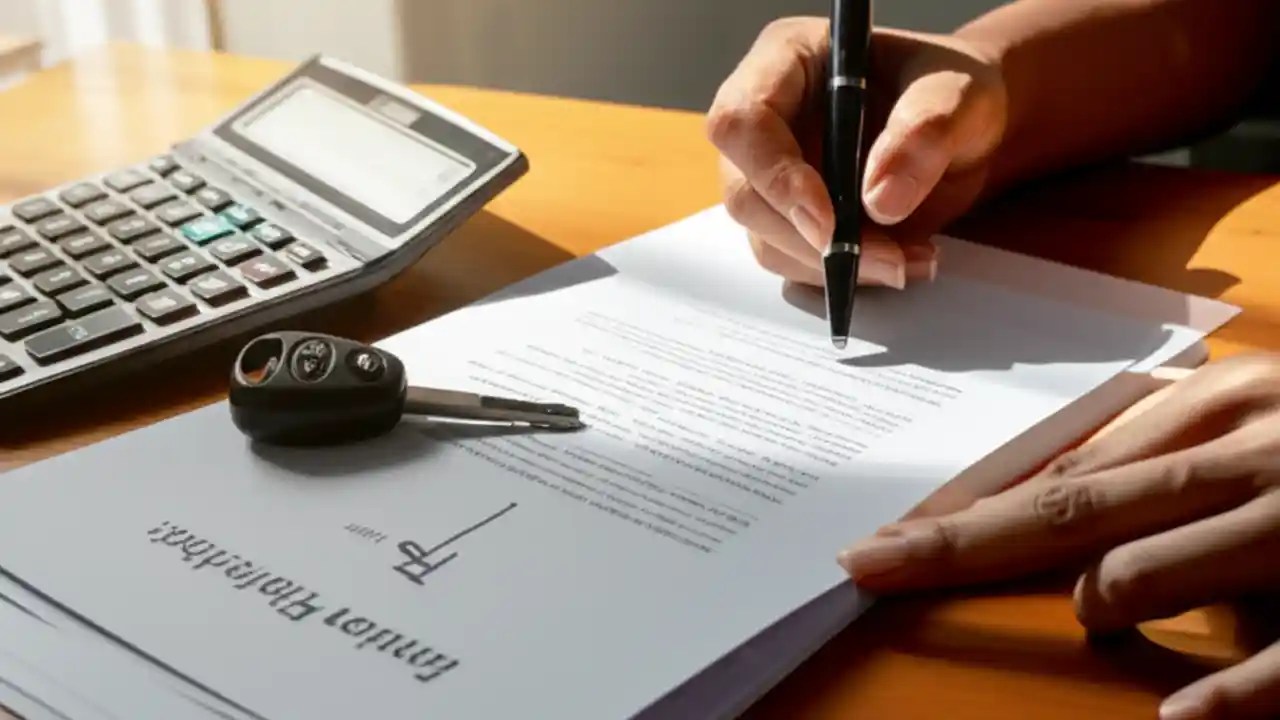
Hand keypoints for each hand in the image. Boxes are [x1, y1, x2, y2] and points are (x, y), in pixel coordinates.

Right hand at [705, 18, 1007, 288]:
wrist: (964, 132)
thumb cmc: (954, 95)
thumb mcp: (961, 96)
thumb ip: (927, 132)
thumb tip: (879, 201)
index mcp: (787, 61)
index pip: (744, 120)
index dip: (775, 175)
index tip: (830, 221)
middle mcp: (765, 119)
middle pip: (745, 191)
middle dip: (810, 239)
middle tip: (887, 259)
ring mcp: (769, 173)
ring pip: (765, 237)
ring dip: (831, 265)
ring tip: (909, 260)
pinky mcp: (787, 217)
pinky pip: (792, 261)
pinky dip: (842, 276)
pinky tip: (897, 262)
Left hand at [837, 353, 1279, 719]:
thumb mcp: (1253, 426)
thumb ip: (1159, 456)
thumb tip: (1050, 507)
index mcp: (1217, 407)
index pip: (1056, 473)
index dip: (959, 514)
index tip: (879, 545)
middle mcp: (1248, 450)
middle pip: (1064, 512)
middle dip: (953, 547)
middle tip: (869, 570)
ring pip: (1138, 573)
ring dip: (1101, 606)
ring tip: (1112, 617)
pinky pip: (1277, 661)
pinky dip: (1221, 693)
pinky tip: (1179, 717)